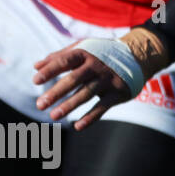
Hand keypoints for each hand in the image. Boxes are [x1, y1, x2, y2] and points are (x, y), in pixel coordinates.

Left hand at [32, 29, 168, 130]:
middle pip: (74, 79)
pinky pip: (103, 106)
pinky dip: (91, 117)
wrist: (139, 55)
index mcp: (85, 54)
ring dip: (69, 105)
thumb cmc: (101, 54)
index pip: (65, 61)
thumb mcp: (83, 49)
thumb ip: (59, 57)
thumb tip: (35, 66)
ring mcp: (108, 79)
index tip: (35, 80)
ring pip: (86, 93)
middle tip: (39, 104)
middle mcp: (96, 65)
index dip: (51, 70)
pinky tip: (77, 126)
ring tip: (53, 116)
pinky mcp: (118, 92)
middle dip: (56, 92)